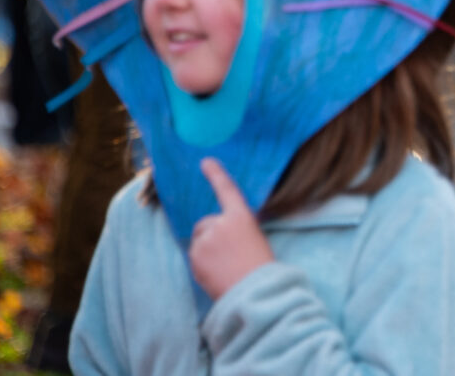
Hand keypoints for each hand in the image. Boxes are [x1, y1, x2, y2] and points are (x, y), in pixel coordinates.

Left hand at [189, 158, 274, 299]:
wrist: (256, 293)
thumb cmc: (261, 268)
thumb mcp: (255, 240)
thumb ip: (235, 230)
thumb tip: (218, 232)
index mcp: (241, 217)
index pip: (227, 190)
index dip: (216, 174)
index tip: (206, 162)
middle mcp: (221, 223)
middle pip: (205, 223)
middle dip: (210, 236)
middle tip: (228, 255)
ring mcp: (206, 240)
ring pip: (199, 242)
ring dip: (206, 252)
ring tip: (225, 268)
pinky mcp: (195, 256)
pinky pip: (194, 257)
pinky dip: (201, 265)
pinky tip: (216, 275)